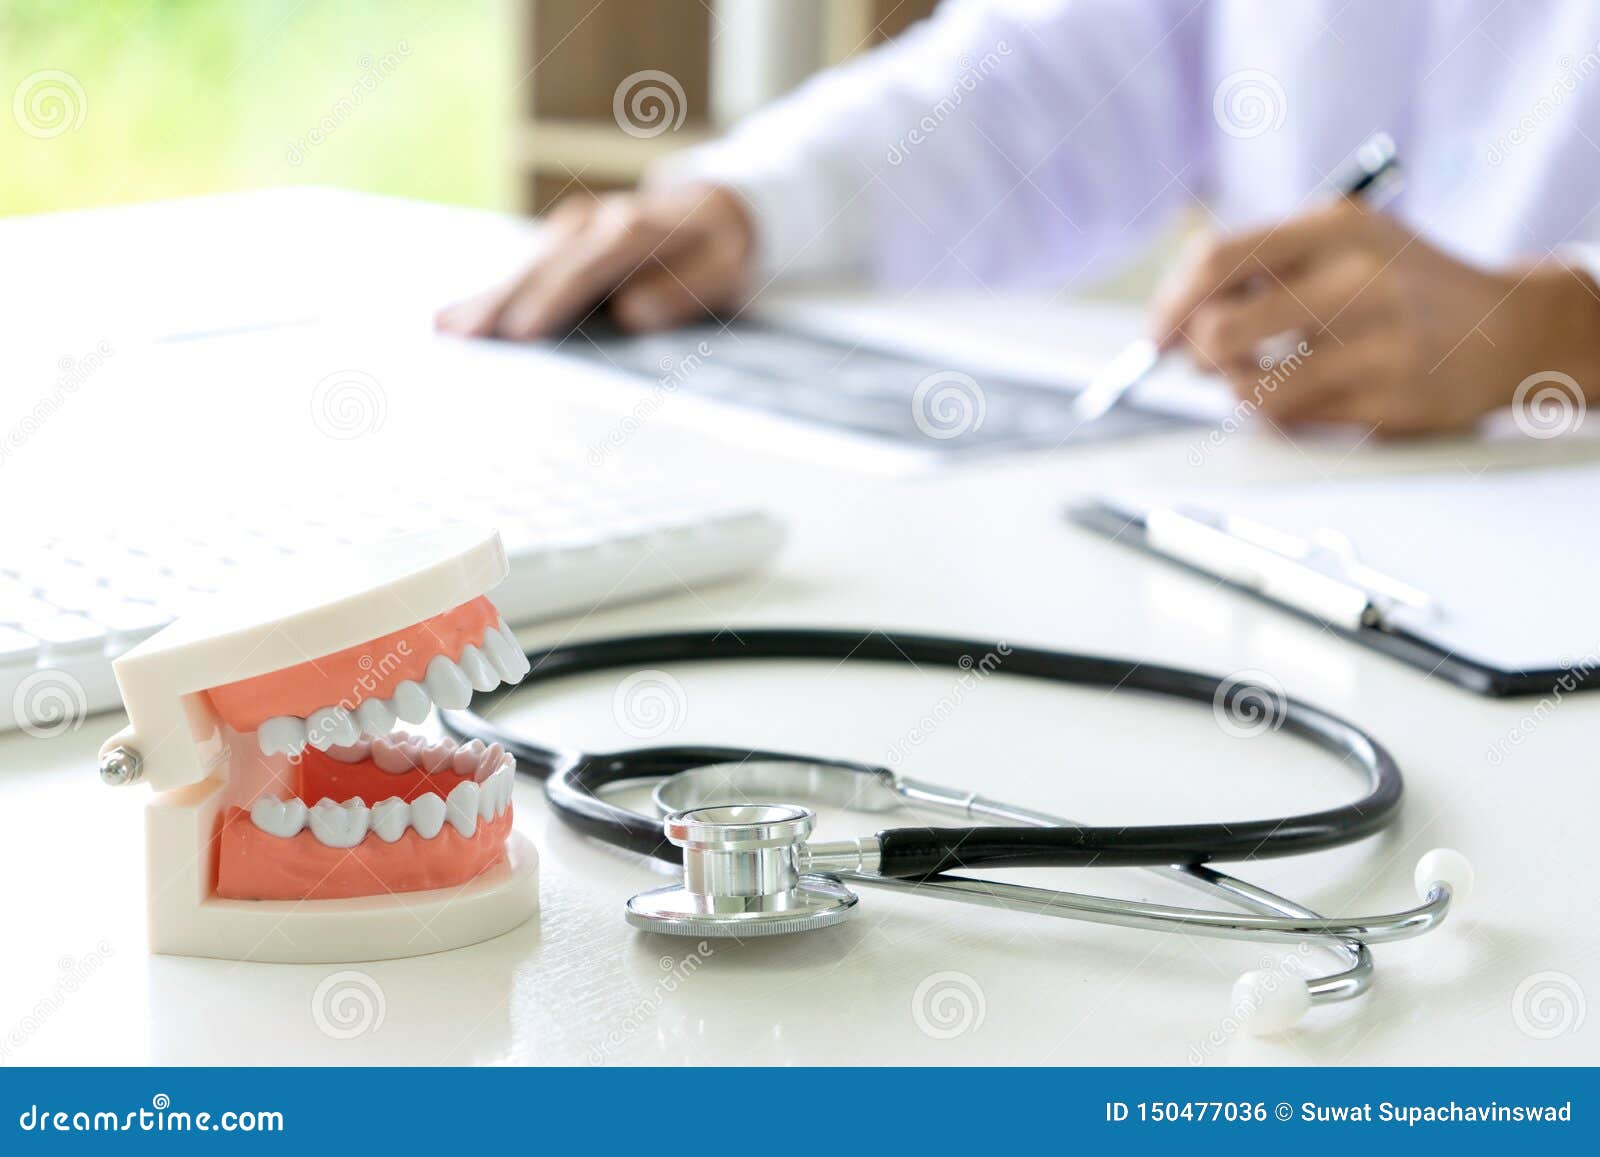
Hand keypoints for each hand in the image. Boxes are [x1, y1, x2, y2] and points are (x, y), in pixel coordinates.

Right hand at [435, 184, 754, 339]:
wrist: (714, 205)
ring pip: (524, 269)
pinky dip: (492, 294)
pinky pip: (525, 271)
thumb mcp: (724, 269)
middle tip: (460, 339)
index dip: (550, 302)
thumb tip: (630, 314)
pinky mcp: (562, 241)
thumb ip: (683, 290)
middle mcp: (595, 222)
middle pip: (541, 269)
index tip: (519, 334)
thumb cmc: (721, 247)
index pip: (585, 271)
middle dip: (500, 303)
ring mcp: (573, 229)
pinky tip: (454, 318)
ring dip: (485, 300)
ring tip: (444, 332)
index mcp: (635, 229)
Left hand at [1148, 201, 1599, 434]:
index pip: (1218, 258)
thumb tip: (1170, 323)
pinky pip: (1289, 420)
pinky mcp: (1387, 402)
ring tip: (1263, 375)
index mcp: (1336, 229)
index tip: (1160, 333)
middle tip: (1210, 360)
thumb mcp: (1343, 244)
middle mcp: (1357, 281)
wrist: (1507, 328)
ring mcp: (1377, 344)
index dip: (1172, 302)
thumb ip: (1262, 268)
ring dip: (1237, 389)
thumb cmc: (1400, 285)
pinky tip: (1307, 395)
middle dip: (1198, 354)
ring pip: (1248, 387)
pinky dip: (1278, 413)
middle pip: (1220, 330)